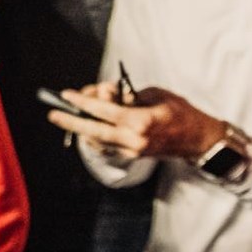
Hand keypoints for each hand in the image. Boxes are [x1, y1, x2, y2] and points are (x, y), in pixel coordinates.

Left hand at [45, 83, 227, 162]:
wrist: (198, 139)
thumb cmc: (180, 112)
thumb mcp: (156, 95)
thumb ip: (129, 96)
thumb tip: (108, 94)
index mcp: (140, 121)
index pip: (104, 110)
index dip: (83, 102)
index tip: (68, 95)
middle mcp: (133, 139)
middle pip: (93, 130)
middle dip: (70, 122)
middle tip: (53, 114)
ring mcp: (131, 151)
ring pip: (97, 140)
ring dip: (82, 129)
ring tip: (70, 117)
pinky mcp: (132, 157)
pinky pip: (106, 147)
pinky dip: (94, 137)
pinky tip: (87, 130)